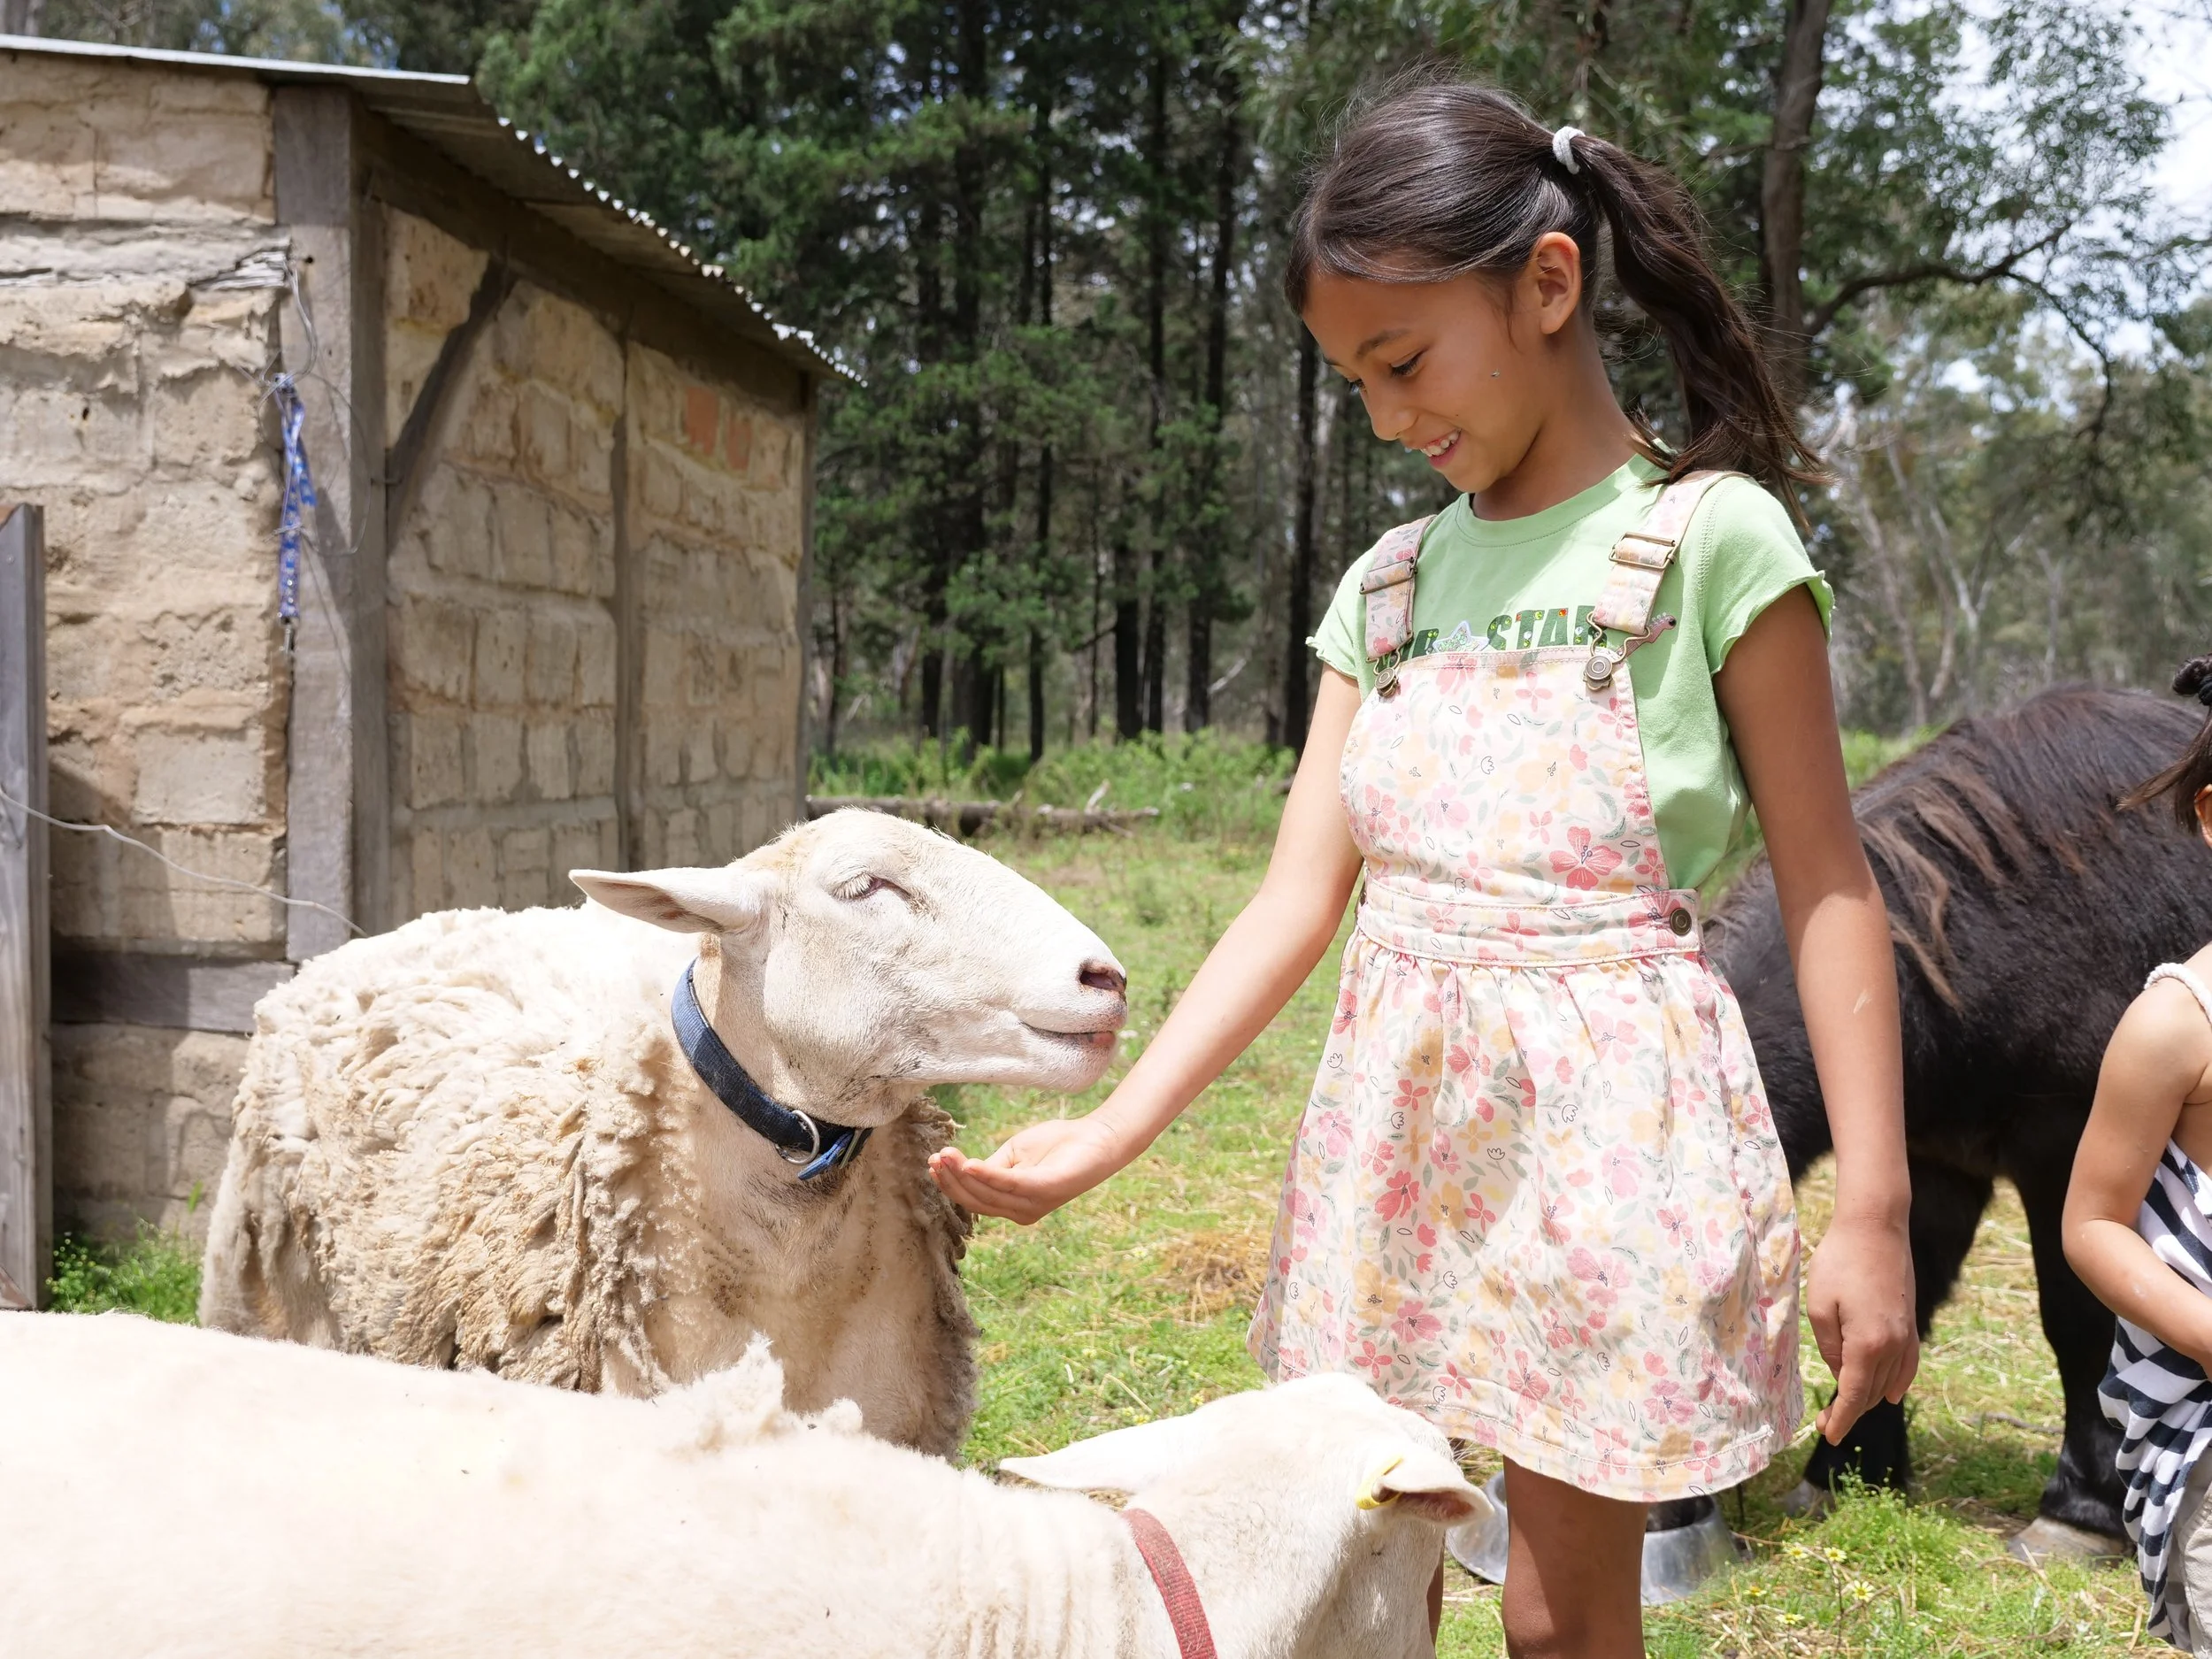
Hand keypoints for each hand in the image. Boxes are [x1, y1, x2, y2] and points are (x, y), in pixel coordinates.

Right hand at [927, 1116, 1129, 1224]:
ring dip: (962, 1175)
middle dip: (951, 1180)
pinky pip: (1008, 1185)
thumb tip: (964, 1170)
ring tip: (946, 1155)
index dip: (950, 1184)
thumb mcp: (1015, 1155)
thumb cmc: (1057, 1144)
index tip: (932, 1163)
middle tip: (935, 1157)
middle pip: (976, 1200)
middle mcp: (1021, 1211)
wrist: (1097, 1137)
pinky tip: (968, 1163)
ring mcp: (1033, 1204)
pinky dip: (986, 1174)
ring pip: (987, 1194)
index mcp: (1013, 1205)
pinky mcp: (1045, 1191)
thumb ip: (990, 1167)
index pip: (974, 1199)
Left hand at [1806, 1212, 1919, 1442]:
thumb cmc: (1839, 1262)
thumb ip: (1830, 1347)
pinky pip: (1907, 1366)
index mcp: (1867, 1345)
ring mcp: (1907, 1336)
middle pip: (1872, 1393)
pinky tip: (1891, 1393)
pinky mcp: (1911, 1324)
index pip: (1854, 1396)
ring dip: (1869, 1398)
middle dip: (1850, 1410)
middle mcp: (1893, 1346)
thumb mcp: (1820, 1306)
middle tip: (1825, 1421)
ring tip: (1846, 1407)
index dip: (1841, 1419)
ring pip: (1889, 1382)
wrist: (1876, 1228)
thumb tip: (1842, 1373)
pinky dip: (1897, 1383)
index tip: (1828, 1436)